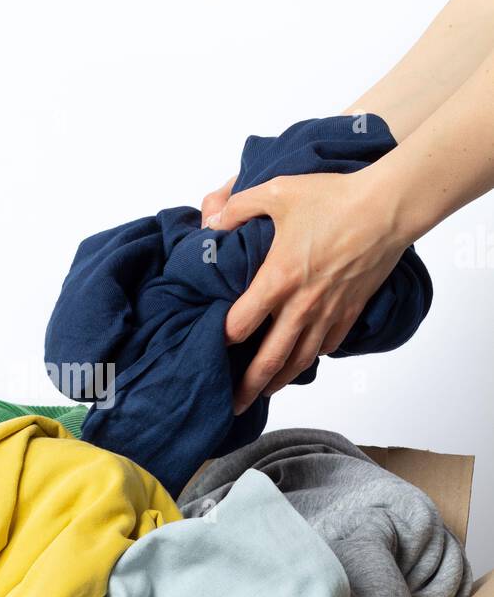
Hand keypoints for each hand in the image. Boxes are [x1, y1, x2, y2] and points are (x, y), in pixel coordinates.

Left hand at [201, 168, 405, 414]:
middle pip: (268, 360)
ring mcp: (328, 313)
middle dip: (247, 387)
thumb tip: (210, 220)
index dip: (221, 339)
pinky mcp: (349, 312)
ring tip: (263, 392)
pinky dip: (310, 359)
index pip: (240, 324)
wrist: (386, 209)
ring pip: (299, 361)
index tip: (209, 346)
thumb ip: (237, 207)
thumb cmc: (334, 198)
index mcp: (278, 280)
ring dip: (278, 381)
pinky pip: (327, 347)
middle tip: (231, 404)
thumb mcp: (276, 192)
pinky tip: (301, 361)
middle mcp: (301, 306)